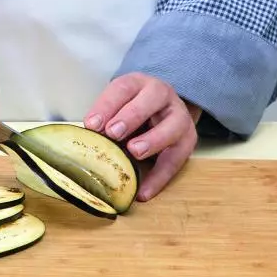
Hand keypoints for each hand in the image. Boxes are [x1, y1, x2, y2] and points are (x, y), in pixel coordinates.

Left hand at [84, 72, 200, 200]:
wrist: (161, 112)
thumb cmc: (129, 112)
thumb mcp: (115, 108)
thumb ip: (104, 119)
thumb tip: (89, 137)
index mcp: (139, 84)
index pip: (123, 88)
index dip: (107, 105)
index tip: (91, 124)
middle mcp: (163, 95)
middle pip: (153, 98)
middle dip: (132, 115)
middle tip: (113, 132)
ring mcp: (179, 116)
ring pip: (173, 125)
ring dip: (154, 139)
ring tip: (135, 152)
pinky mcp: (187, 141)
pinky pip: (176, 160)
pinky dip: (159, 177)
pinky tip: (144, 192)